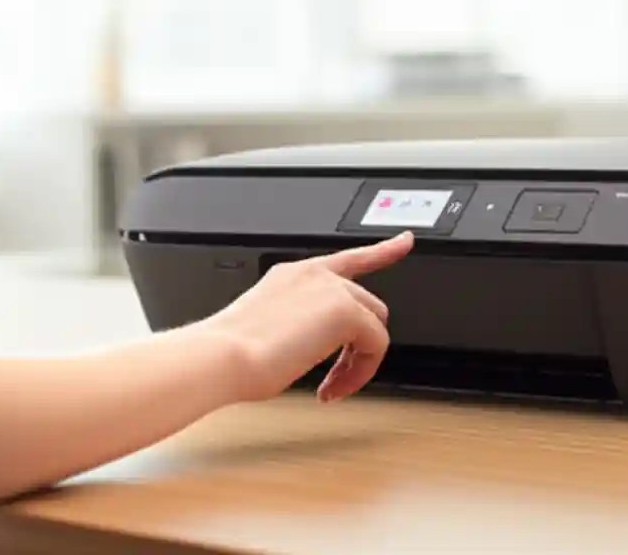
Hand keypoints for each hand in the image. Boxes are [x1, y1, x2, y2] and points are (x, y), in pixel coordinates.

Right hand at [197, 232, 413, 403]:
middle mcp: (316, 275)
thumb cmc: (229, 353)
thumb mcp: (267, 330)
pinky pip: (376, 346)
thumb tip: (311, 350)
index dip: (383, 250)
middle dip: (357, 344)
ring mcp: (333, 289)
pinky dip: (361, 372)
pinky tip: (333, 387)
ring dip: (358, 361)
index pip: (348, 258)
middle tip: (332, 377)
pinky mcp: (346, 311)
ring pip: (375, 326)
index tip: (405, 240)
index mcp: (294, 275)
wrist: (221, 356)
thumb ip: (298, 328)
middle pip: (367, 305)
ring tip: (331, 386)